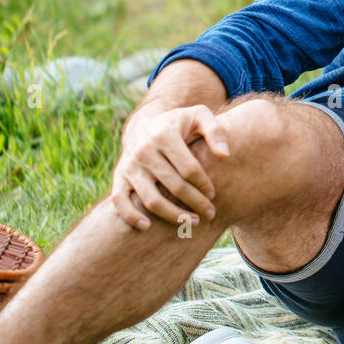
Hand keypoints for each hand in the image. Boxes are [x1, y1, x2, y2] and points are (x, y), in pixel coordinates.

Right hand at [110, 105, 228, 229]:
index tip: (213, 194)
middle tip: (210, 213)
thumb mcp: (199, 116)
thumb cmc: (178, 123)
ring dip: (173, 215)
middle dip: (195, 203)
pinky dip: (131, 216)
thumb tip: (224, 155)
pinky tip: (147, 227)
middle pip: (174, 186)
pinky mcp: (118, 177)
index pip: (189, 169)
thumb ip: (215, 131)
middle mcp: (144, 151)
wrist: (143, 124)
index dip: (204, 184)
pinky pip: (120, 201)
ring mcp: (130, 166)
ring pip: (151, 199)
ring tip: (192, 222)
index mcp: (165, 135)